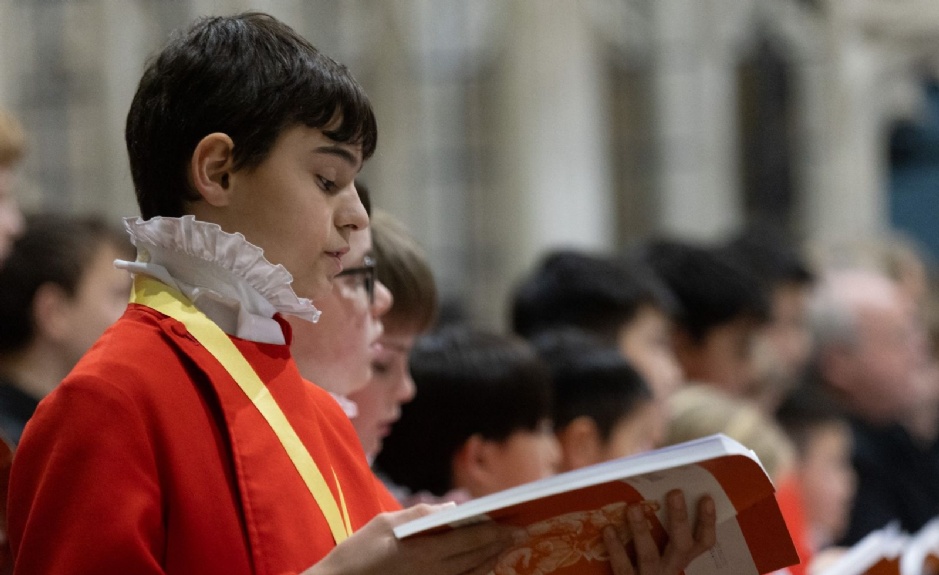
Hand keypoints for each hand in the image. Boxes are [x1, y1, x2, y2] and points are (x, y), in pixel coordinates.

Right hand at [307, 503, 517, 574]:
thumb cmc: (355, 556)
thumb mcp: (384, 524)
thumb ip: (420, 515)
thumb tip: (450, 511)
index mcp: (423, 552)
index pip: (471, 541)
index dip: (496, 533)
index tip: (515, 526)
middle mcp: (433, 574)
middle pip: (476, 559)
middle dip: (499, 546)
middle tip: (519, 535)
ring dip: (490, 562)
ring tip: (503, 550)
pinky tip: (481, 569)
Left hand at [603, 489, 716, 574]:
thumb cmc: (648, 567)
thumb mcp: (663, 554)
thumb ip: (663, 531)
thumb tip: (656, 493)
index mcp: (681, 559)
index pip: (703, 542)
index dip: (707, 522)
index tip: (706, 498)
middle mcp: (670, 568)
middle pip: (681, 545)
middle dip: (679, 519)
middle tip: (675, 493)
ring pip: (649, 555)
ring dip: (642, 529)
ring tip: (634, 507)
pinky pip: (623, 566)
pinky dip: (616, 547)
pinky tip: (609, 529)